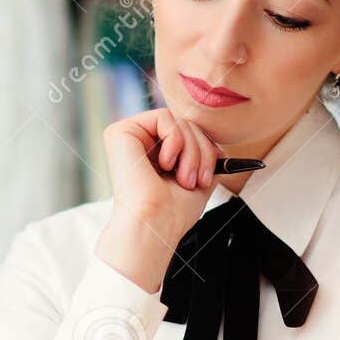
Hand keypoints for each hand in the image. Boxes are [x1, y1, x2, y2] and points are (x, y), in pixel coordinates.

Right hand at [103, 106, 221, 246]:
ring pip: (178, 121)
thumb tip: (218, 146)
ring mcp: (129, 137)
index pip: (189, 134)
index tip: (209, 175)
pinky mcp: (120, 132)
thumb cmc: (173, 212)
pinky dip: (175, 140)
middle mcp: (139, 144)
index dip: (206, 150)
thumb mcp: (198, 177)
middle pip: (186, 125)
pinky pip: (164, 116)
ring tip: (184, 178)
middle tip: (197, 180)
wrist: (157, 224)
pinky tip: (165, 164)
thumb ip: (204, 156)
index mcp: (154, 155)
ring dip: (192, 151)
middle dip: (201, 152)